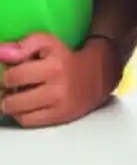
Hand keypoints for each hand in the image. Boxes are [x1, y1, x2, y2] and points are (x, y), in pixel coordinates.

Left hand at [0, 33, 114, 127]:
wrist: (98, 74)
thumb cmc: (67, 58)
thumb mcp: (47, 43)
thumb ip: (22, 46)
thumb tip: (0, 53)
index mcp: (54, 66)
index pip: (12, 76)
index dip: (7, 74)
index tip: (12, 72)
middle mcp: (58, 87)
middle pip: (11, 99)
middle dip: (7, 92)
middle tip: (14, 86)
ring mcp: (59, 105)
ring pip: (17, 112)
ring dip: (12, 105)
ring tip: (18, 96)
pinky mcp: (61, 117)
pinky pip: (28, 121)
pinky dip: (22, 114)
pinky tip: (27, 105)